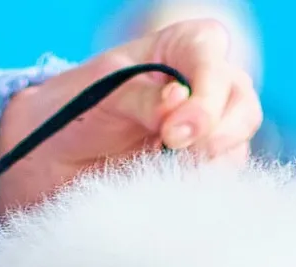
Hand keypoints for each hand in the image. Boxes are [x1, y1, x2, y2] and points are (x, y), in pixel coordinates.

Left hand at [0, 19, 261, 218]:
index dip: (206, 94)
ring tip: (159, 170)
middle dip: (218, 133)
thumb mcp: (100, 92)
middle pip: (242, 105)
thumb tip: (180, 99)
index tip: (175, 132)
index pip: (212, 56)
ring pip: (236, 147)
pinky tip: (167, 187)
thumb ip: (141, 95)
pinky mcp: (202, 170)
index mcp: (180, 49)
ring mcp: (209, 131)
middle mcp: (204, 87)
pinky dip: (198, 188)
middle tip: (176, 154)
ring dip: (205, 165)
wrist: (53, 159)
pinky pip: (219, 181)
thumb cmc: (74, 110)